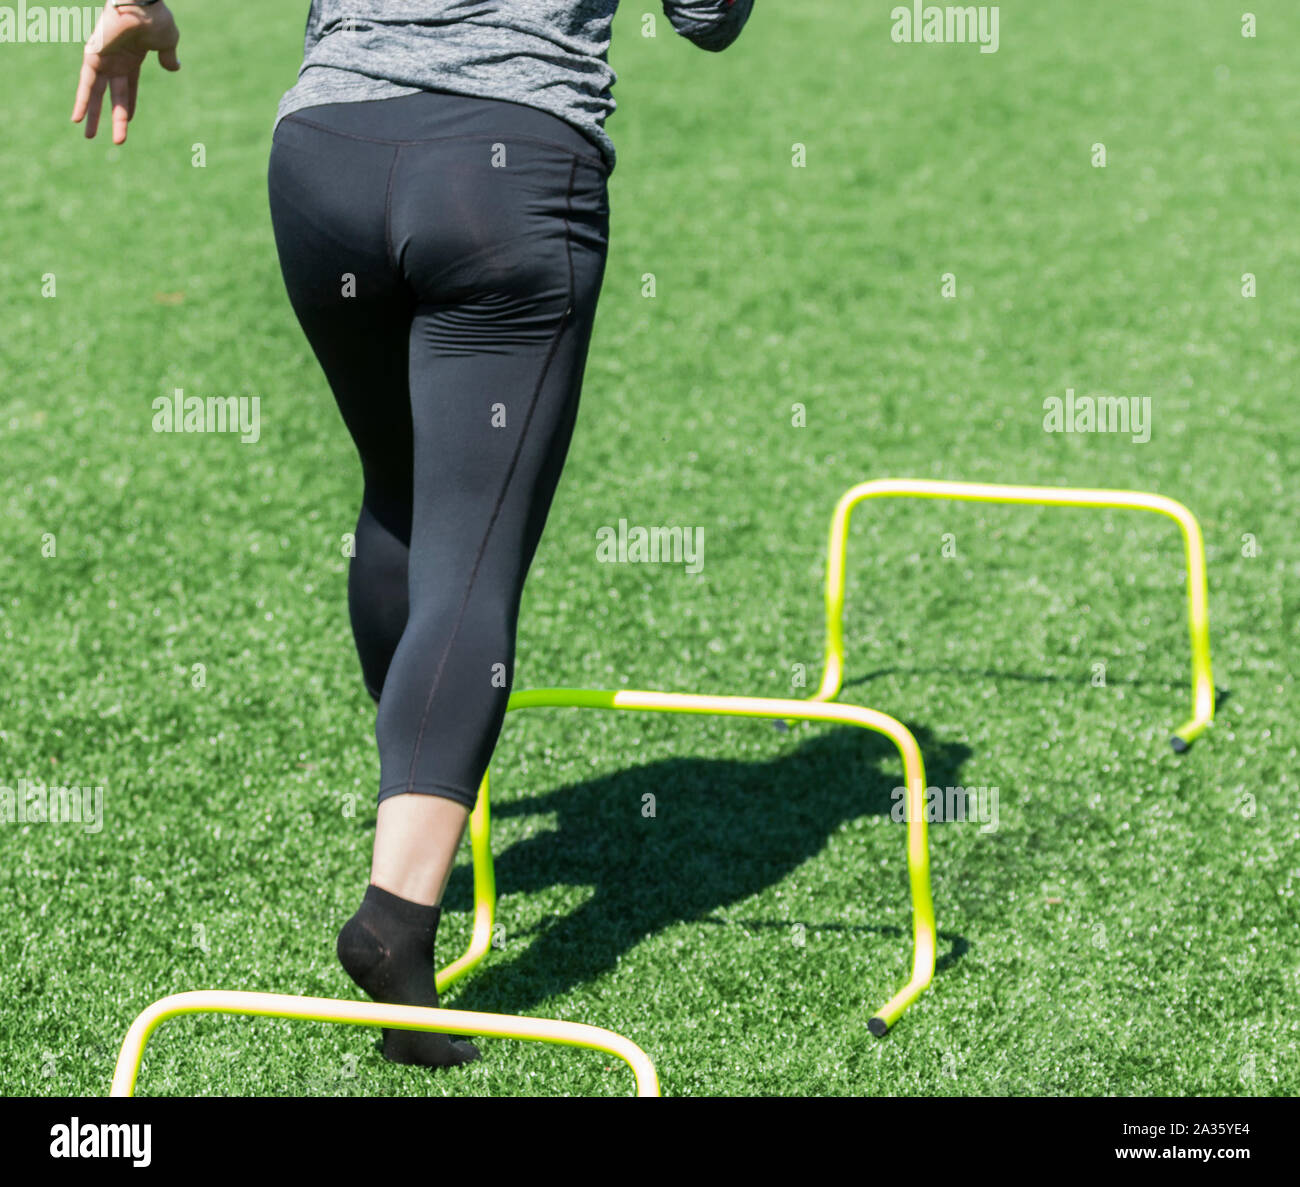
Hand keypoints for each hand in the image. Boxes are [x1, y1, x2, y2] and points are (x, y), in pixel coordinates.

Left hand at [72, 2, 180, 144]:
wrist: (140, 3)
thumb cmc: (156, 17)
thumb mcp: (168, 41)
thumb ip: (168, 56)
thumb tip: (174, 67)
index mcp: (132, 58)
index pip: (128, 88)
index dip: (128, 105)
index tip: (127, 121)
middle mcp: (115, 60)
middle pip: (112, 95)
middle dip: (110, 117)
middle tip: (107, 137)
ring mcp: (103, 59)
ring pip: (96, 93)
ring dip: (93, 116)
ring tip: (89, 136)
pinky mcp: (93, 57)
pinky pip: (86, 84)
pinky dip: (82, 101)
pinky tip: (77, 118)